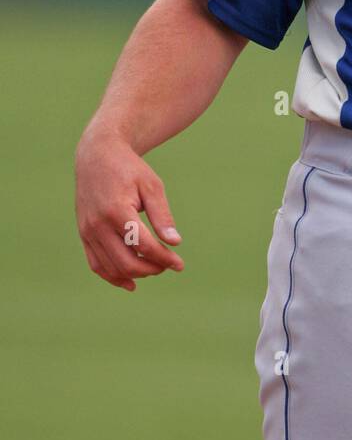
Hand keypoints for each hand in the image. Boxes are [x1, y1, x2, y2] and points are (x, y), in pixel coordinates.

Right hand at [75, 127, 184, 291]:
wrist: (97, 157)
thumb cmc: (129, 169)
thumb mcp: (151, 185)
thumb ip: (162, 215)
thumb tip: (175, 242)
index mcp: (117, 210)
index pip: (144, 245)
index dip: (164, 258)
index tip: (179, 264)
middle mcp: (98, 224)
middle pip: (127, 261)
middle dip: (151, 269)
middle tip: (168, 265)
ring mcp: (88, 231)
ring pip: (111, 267)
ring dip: (135, 274)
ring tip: (154, 269)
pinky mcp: (84, 234)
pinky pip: (96, 264)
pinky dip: (112, 276)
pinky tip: (130, 282)